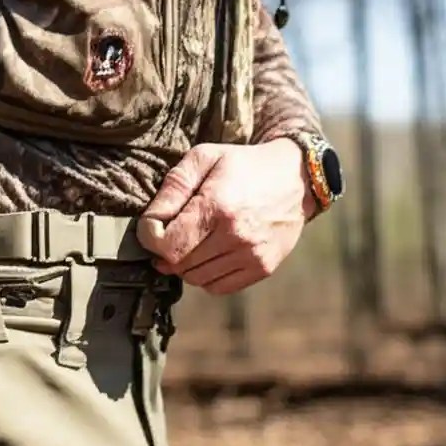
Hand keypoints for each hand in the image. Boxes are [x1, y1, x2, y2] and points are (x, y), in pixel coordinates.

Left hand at [137, 138, 316, 294]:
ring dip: (186, 264)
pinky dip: (206, 276)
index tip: (154, 226)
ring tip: (192, 241)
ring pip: (196, 279)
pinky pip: (218, 287)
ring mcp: (252, 256)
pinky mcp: (262, 268)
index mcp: (218, 206)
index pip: (167, 244)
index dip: (151, 237)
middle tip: (171, 233)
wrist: (296, 177)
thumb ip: (172, 188)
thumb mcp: (204, 158)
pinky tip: (210, 254)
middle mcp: (236, 236)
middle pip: (179, 264)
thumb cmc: (244, 164)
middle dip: (167, 251)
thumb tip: (149, 224)